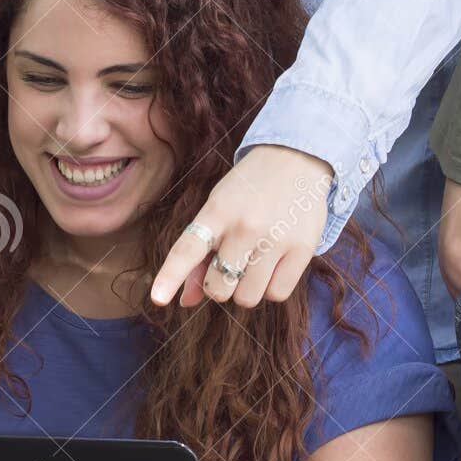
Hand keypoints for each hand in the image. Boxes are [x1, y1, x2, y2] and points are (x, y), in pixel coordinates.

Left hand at [150, 145, 334, 308]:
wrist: (296, 159)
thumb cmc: (248, 190)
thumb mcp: (218, 209)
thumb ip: (199, 254)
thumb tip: (185, 302)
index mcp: (217, 211)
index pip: (188, 249)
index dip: (170, 276)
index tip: (157, 298)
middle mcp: (245, 226)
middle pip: (219, 287)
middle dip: (219, 285)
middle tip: (229, 265)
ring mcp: (276, 239)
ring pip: (247, 297)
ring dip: (245, 289)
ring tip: (254, 263)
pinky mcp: (303, 249)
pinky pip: (277, 294)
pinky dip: (271, 289)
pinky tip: (273, 266)